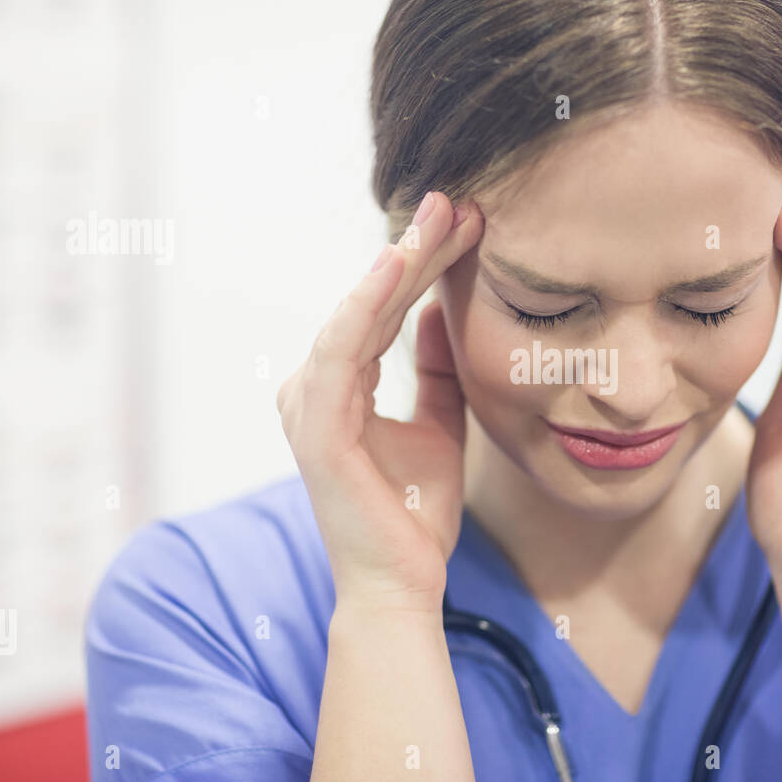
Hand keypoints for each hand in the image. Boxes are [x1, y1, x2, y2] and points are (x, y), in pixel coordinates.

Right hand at [277, 191, 483, 612]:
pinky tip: (399, 263)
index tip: (472, 223)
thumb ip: (437, 371)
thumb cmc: (415, 512)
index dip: (427, 265)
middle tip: (459, 200)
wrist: (405, 581)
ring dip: (399, 262)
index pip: (387, 310)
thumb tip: (441, 312)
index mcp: (340, 386)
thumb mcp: (441, 425)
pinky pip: (342, 350)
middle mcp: (315, 388)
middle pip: (372, 304)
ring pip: (357, 314)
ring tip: (440, 216)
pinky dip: (367, 304)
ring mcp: (310, 405)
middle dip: (418, 249)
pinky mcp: (318, 427)